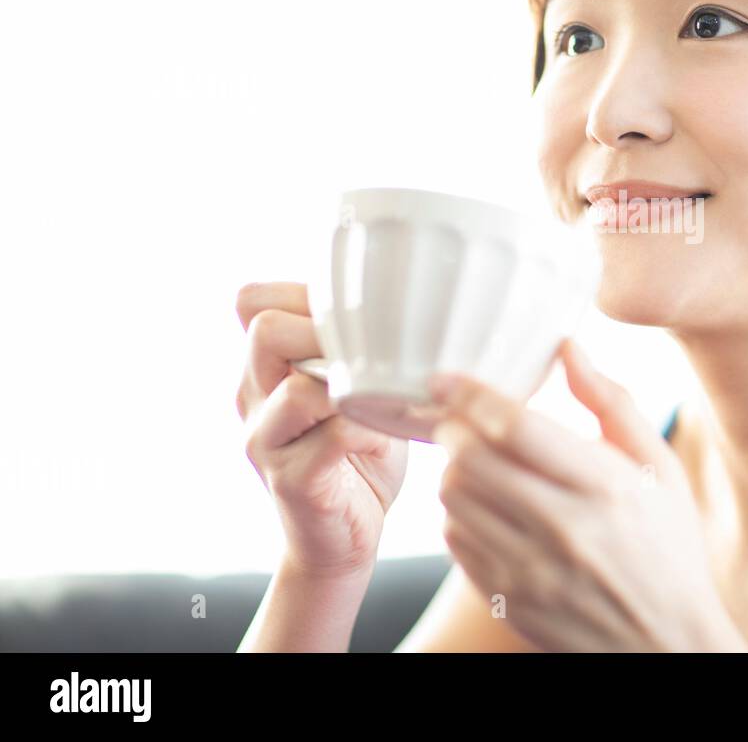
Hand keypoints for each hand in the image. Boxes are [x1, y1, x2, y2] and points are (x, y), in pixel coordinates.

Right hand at [235, 281, 408, 578]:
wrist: (343, 539)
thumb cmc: (360, 453)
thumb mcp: (358, 388)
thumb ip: (357, 348)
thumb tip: (409, 298)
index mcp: (264, 368)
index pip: (253, 302)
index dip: (304, 295)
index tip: (354, 316)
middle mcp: (252, 397)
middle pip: (265, 330)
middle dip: (326, 330)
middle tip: (370, 354)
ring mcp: (265, 440)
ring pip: (296, 387)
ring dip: (354, 385)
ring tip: (382, 398)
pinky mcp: (290, 479)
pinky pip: (332, 435)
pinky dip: (371, 429)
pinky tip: (387, 437)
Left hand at [426, 338, 747, 651]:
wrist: (667, 644)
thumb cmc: (668, 548)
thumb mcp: (659, 467)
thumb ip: (611, 402)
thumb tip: (568, 346)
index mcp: (604, 486)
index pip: (515, 426)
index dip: (470, 394)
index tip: (446, 377)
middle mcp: (563, 528)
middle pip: (470, 460)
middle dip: (455, 429)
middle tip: (461, 420)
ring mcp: (530, 570)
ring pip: (454, 500)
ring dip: (455, 471)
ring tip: (477, 464)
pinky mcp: (507, 600)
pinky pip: (455, 543)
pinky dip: (459, 516)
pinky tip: (487, 509)